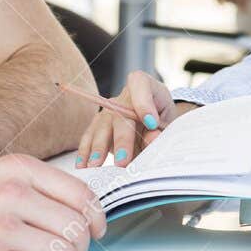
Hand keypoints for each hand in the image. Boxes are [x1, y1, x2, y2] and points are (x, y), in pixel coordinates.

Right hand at [0, 153, 106, 250]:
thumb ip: (42, 186)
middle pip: (75, 228)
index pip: (80, 195)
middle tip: (70, 249)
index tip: (96, 229)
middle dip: (81, 245)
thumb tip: (91, 213)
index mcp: (17, 169)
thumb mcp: (1, 175)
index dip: (96, 217)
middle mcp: (9, 196)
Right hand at [76, 70, 196, 168]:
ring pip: (101, 126)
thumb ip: (161, 131)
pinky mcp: (98, 124)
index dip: (144, 102)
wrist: (155, 121)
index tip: (152, 123)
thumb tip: (152, 139)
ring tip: (95, 165)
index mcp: (146, 86)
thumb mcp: (169, 123)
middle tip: (123, 161)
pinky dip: (85, 151)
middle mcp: (124, 96)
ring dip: (98, 147)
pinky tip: (82, 165)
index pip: (141, 84)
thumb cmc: (163, 119)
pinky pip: (89, 136)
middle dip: (121, 140)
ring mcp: (109, 109)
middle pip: (120, 114)